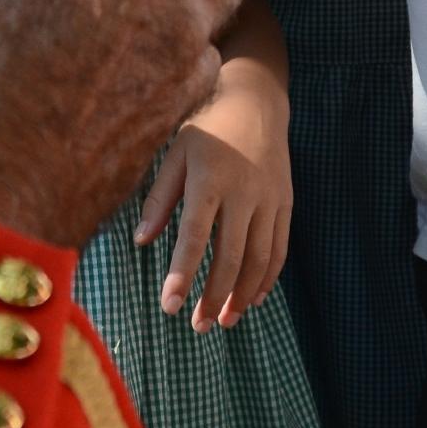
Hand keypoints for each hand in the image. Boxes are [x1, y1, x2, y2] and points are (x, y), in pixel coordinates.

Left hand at [139, 58, 291, 330]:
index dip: (182, 273)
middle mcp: (243, 191)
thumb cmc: (207, 128)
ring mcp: (269, 198)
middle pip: (230, 256)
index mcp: (209, 178)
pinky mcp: (286, 202)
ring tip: (224, 321)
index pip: (194, 236)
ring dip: (242, 294)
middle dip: (214, 296)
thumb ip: (159, 199)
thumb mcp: (175, 154)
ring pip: (259, 258)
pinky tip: (254, 298)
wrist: (256, 101)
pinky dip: (268, 277)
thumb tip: (140, 242)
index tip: (169, 306)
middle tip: (198, 326)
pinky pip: (280, 247)